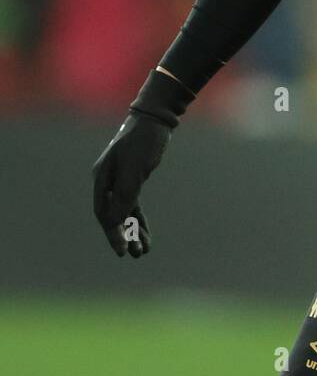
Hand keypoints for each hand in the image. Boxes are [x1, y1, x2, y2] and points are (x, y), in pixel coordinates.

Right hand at [92, 112, 171, 257]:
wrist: (156, 120)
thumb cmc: (144, 140)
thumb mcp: (136, 167)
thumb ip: (126, 192)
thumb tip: (117, 220)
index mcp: (102, 177)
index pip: (104, 212)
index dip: (112, 232)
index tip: (121, 250)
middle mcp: (107, 181)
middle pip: (113, 216)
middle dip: (123, 236)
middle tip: (134, 255)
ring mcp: (119, 182)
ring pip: (124, 214)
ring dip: (133, 232)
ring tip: (142, 252)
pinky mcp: (133, 181)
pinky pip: (134, 207)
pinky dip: (140, 222)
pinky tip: (146, 237)